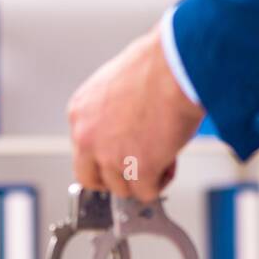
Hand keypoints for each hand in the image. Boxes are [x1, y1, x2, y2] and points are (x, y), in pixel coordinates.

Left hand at [67, 22, 205, 202]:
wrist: (178, 66)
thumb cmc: (156, 66)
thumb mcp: (116, 85)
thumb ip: (110, 114)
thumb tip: (122, 131)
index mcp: (80, 113)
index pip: (82, 151)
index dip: (104, 157)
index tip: (120, 157)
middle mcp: (88, 137)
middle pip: (91, 179)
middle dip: (115, 178)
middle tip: (135, 169)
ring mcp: (111, 156)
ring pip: (121, 189)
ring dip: (142, 179)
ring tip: (161, 155)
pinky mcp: (140, 169)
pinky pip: (146, 192)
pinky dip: (160, 182)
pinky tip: (170, 160)